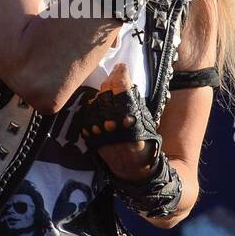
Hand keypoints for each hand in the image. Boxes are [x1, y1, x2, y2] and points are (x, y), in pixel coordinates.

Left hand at [87, 64, 156, 180]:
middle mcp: (112, 121)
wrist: (133, 168)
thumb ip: (134, 98)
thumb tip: (124, 76)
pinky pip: (88, 113)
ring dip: (102, 95)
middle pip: (106, 91)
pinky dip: (94, 107)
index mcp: (130, 116)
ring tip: (109, 94)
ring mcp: (98, 128)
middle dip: (111, 82)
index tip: (121, 67)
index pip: (120, 86)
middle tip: (116, 78)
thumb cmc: (144, 140)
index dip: (120, 74)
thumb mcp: (146, 117)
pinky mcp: (89, 134)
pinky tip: (101, 108)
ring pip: (95, 100)